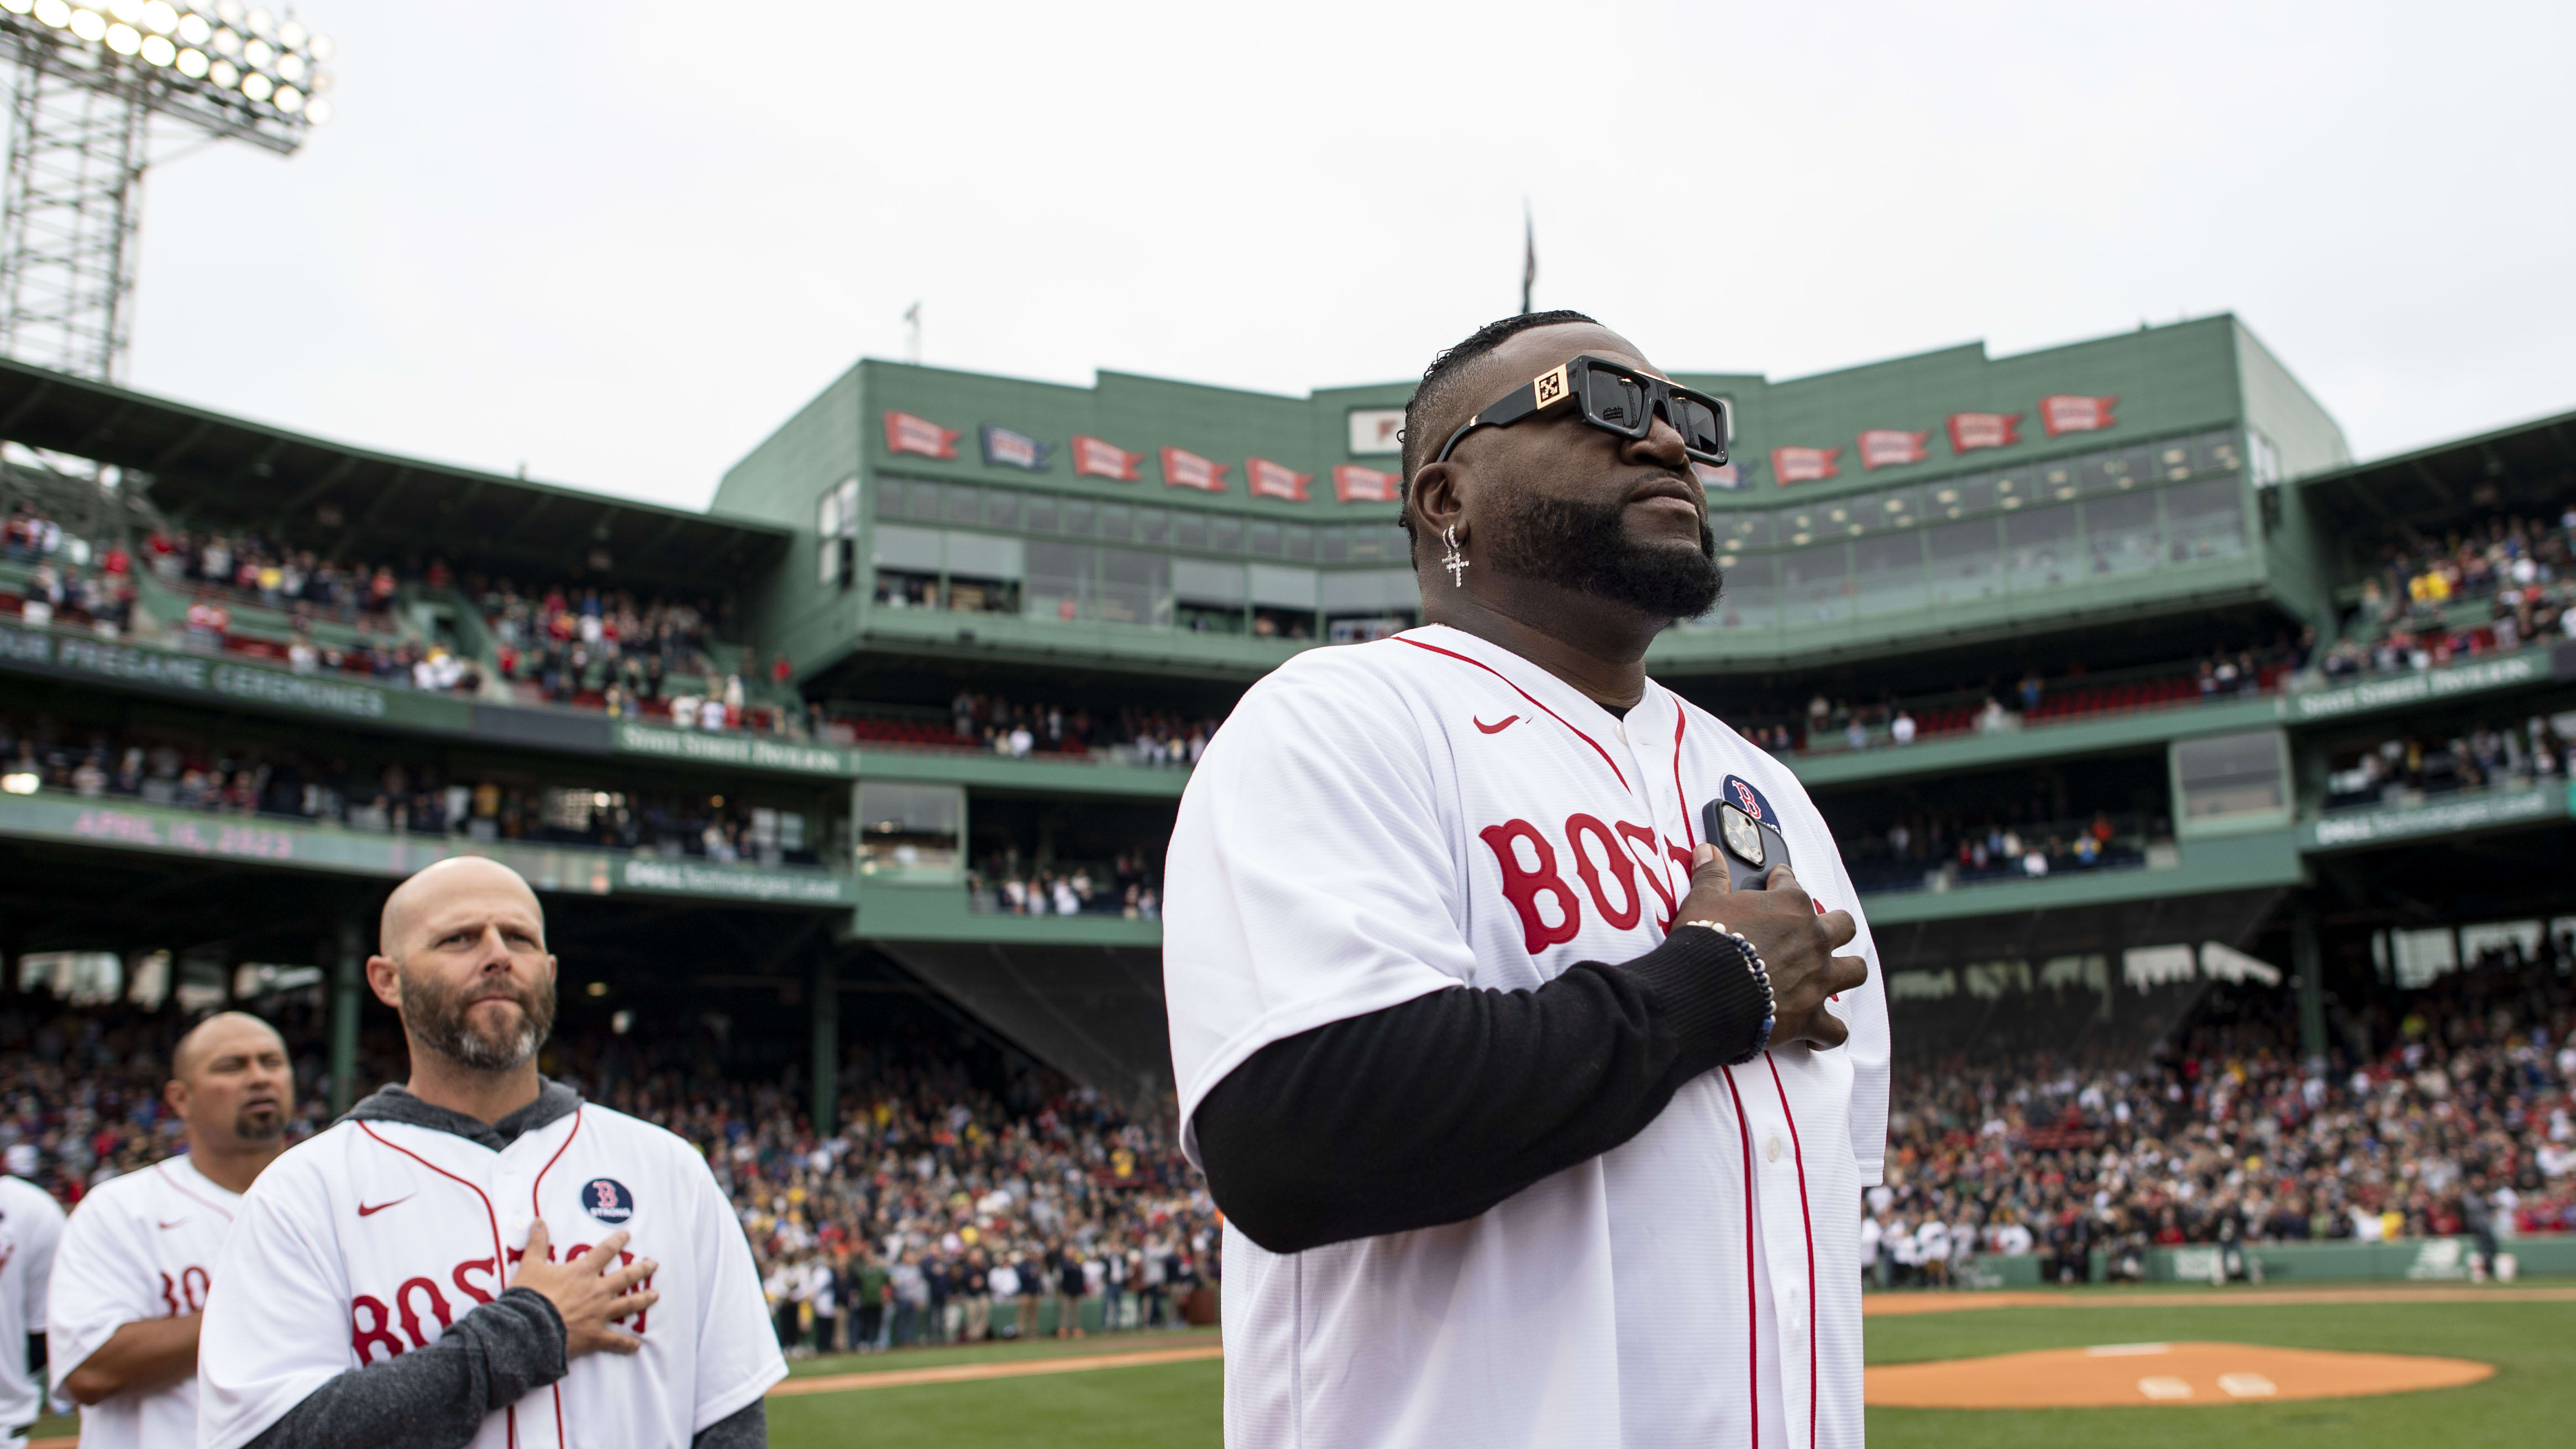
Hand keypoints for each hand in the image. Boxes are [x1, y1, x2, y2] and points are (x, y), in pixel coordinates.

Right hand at [509, 1219, 659, 1358]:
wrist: (527, 1330)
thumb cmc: (529, 1297)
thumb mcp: (530, 1265)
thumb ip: (537, 1242)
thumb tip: (537, 1220)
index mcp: (583, 1272)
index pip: (605, 1251)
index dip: (617, 1241)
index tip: (627, 1235)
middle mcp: (597, 1291)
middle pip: (625, 1277)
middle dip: (641, 1269)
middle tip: (653, 1265)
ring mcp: (599, 1314)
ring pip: (628, 1304)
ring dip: (643, 1299)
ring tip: (655, 1295)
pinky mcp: (595, 1336)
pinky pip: (615, 1341)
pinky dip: (627, 1344)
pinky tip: (636, 1345)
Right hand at [1678, 846, 1868, 1049]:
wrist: (1708, 991)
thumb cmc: (1707, 941)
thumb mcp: (1703, 901)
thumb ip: (1710, 876)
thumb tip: (1706, 851)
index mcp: (1790, 906)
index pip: (1791, 884)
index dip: (1782, 882)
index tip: (1776, 881)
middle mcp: (1814, 940)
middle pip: (1842, 925)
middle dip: (1834, 925)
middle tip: (1818, 929)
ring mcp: (1818, 978)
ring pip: (1854, 971)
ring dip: (1846, 971)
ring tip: (1836, 974)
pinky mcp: (1811, 1016)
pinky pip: (1834, 1029)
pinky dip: (1829, 1032)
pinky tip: (1821, 1034)